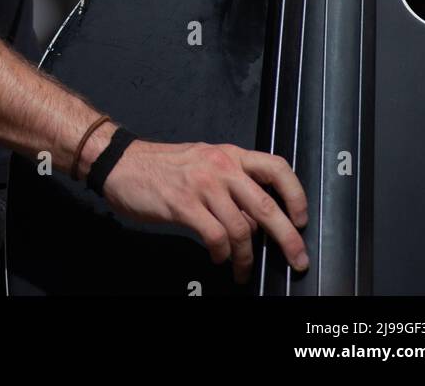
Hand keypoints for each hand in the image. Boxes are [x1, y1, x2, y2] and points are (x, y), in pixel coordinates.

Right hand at [102, 139, 308, 285]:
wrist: (122, 163)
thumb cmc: (164, 167)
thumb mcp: (204, 163)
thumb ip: (231, 185)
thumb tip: (256, 220)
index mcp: (230, 154)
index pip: (276, 167)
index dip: (295, 194)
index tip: (301, 219)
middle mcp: (221, 166)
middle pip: (266, 204)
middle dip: (287, 237)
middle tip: (297, 259)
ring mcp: (203, 185)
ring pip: (241, 228)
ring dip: (247, 257)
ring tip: (242, 269)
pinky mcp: (184, 204)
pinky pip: (216, 236)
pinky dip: (222, 254)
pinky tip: (218, 257)